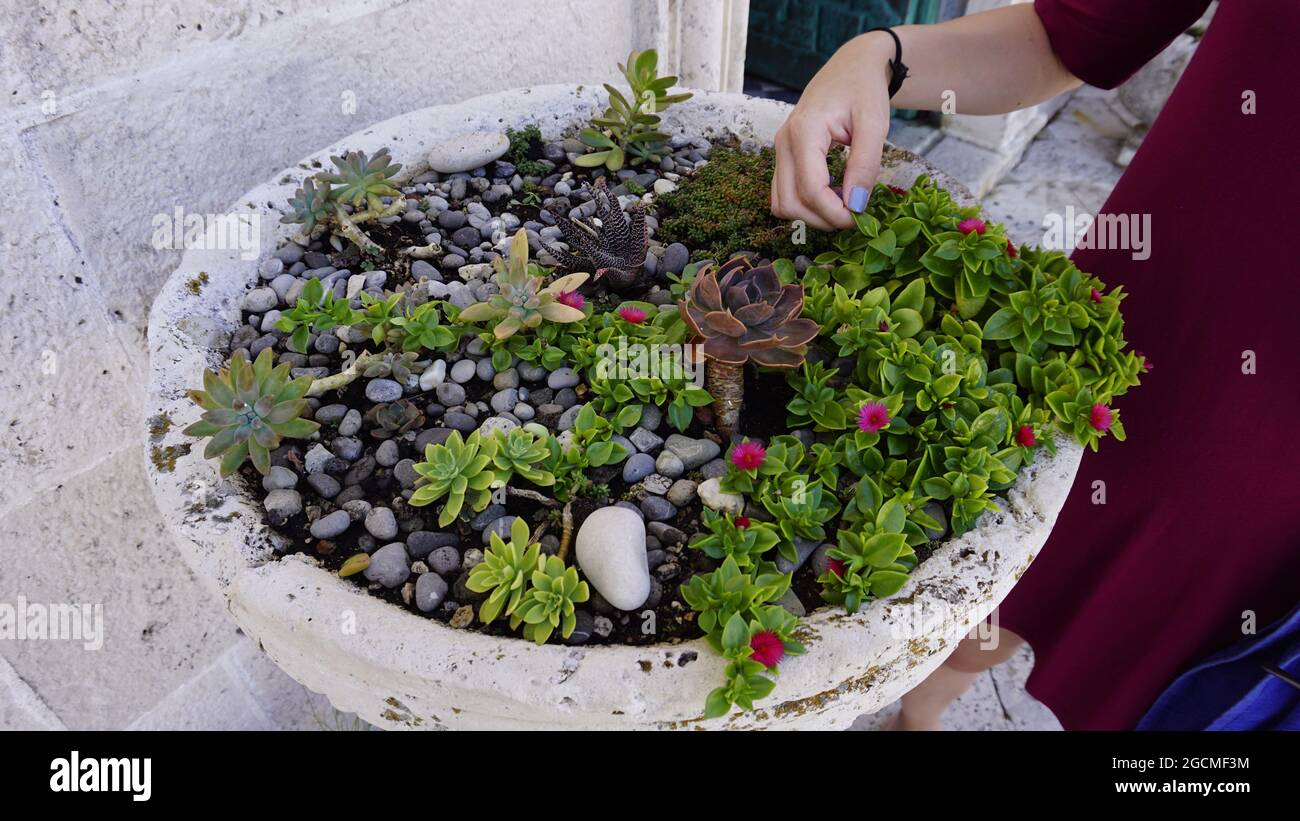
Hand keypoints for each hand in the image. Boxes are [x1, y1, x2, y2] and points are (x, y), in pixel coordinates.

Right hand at [771, 32, 893, 230]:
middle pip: (790, 202)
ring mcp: (780, 149)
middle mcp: (784, 142)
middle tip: (854, 217)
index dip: (834, 213)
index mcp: (804, 131)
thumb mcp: (874, 124)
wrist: (852, 66)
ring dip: (811, 215)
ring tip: (843, 205)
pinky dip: (804, 203)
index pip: (810, 189)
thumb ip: (865, 164)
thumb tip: (856, 205)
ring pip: (782, 203)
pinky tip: (831, 195)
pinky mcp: (783, 155)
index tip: (860, 219)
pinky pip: (783, 192)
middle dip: (822, 219)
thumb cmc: (864, 89)